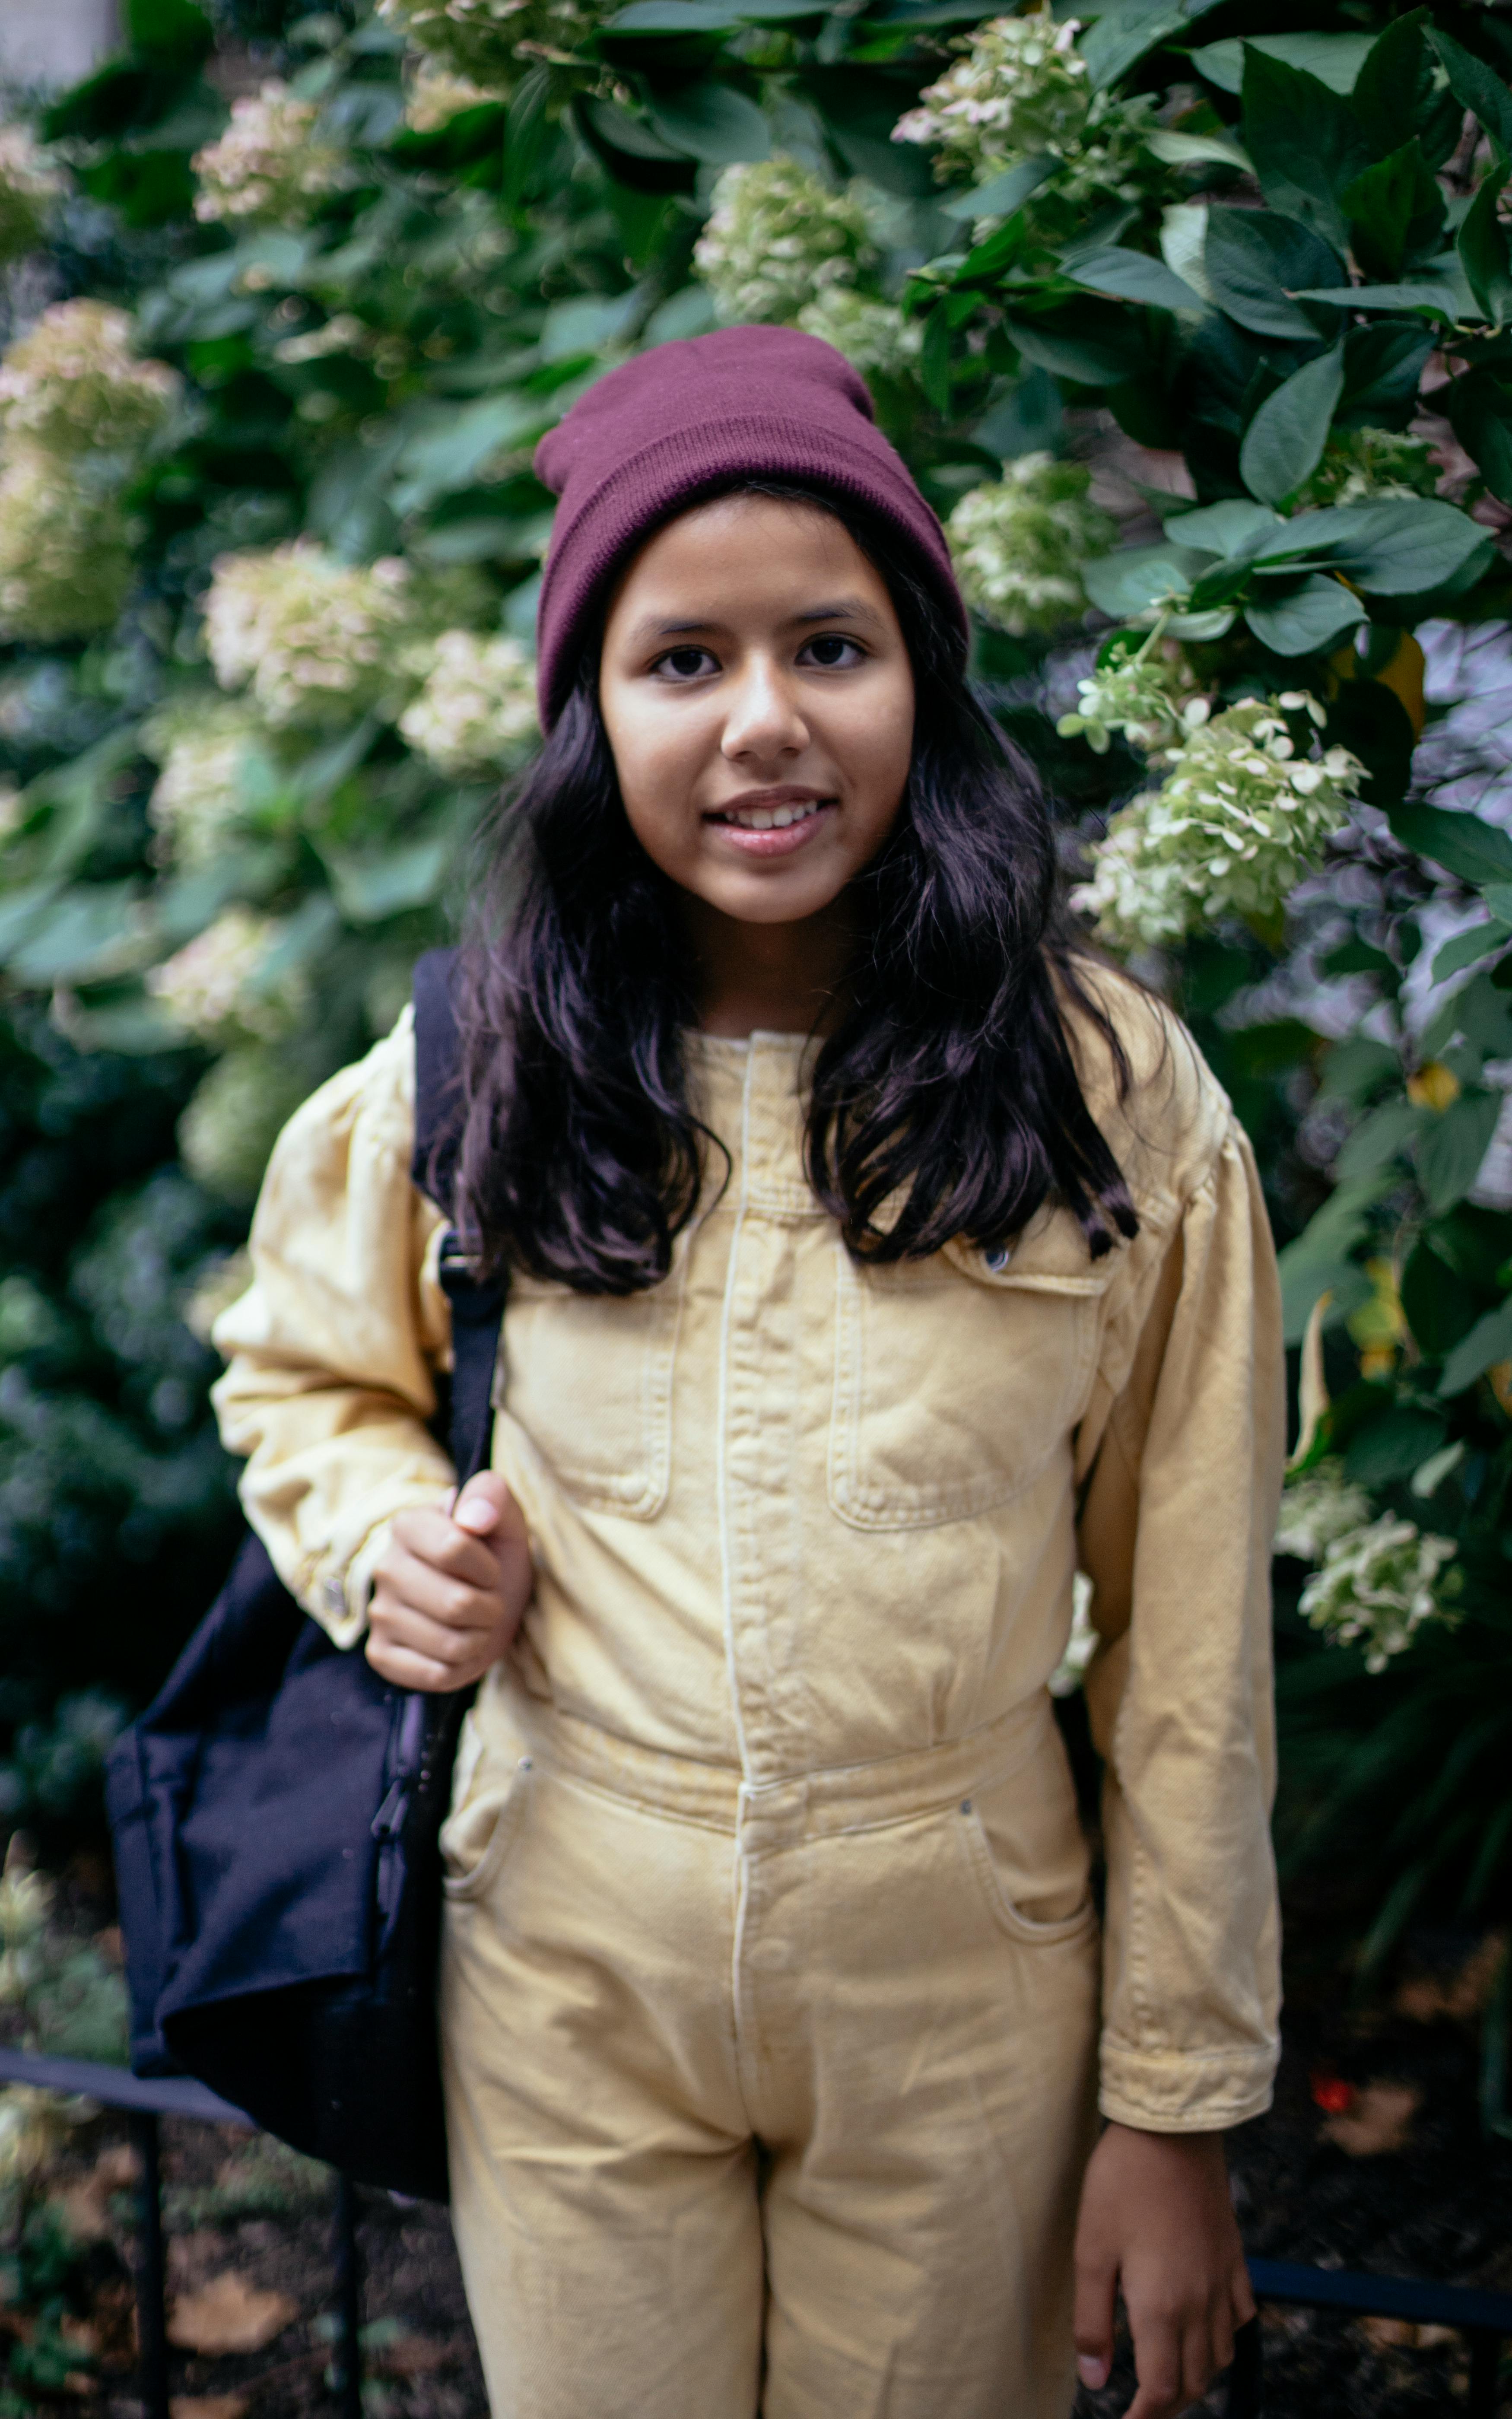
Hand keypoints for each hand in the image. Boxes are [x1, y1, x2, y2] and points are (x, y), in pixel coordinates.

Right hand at [366, 1471, 531, 1692]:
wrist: (482, 1600)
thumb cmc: (493, 1557)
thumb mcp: (505, 1521)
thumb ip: (492, 1498)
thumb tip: (473, 1518)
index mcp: (408, 1525)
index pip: (455, 1548)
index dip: (488, 1568)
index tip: (490, 1569)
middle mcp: (384, 1568)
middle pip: (456, 1603)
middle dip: (489, 1608)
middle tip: (486, 1600)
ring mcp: (379, 1613)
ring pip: (450, 1643)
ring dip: (478, 1638)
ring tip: (473, 1622)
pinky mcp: (381, 1654)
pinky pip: (435, 1674)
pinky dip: (461, 1667)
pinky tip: (456, 1648)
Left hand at [1073, 2121, 1252, 2415]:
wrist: (1172, 2129)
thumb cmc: (1122, 2183)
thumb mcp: (1091, 2251)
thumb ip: (1093, 2321)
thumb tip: (1094, 2379)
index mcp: (1162, 2308)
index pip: (1161, 2390)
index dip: (1143, 2418)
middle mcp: (1201, 2304)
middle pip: (1194, 2381)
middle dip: (1167, 2405)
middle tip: (1140, 2408)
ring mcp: (1223, 2280)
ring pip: (1221, 2355)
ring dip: (1196, 2377)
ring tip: (1168, 2378)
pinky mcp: (1234, 2256)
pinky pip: (1242, 2315)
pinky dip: (1225, 2337)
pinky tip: (1206, 2330)